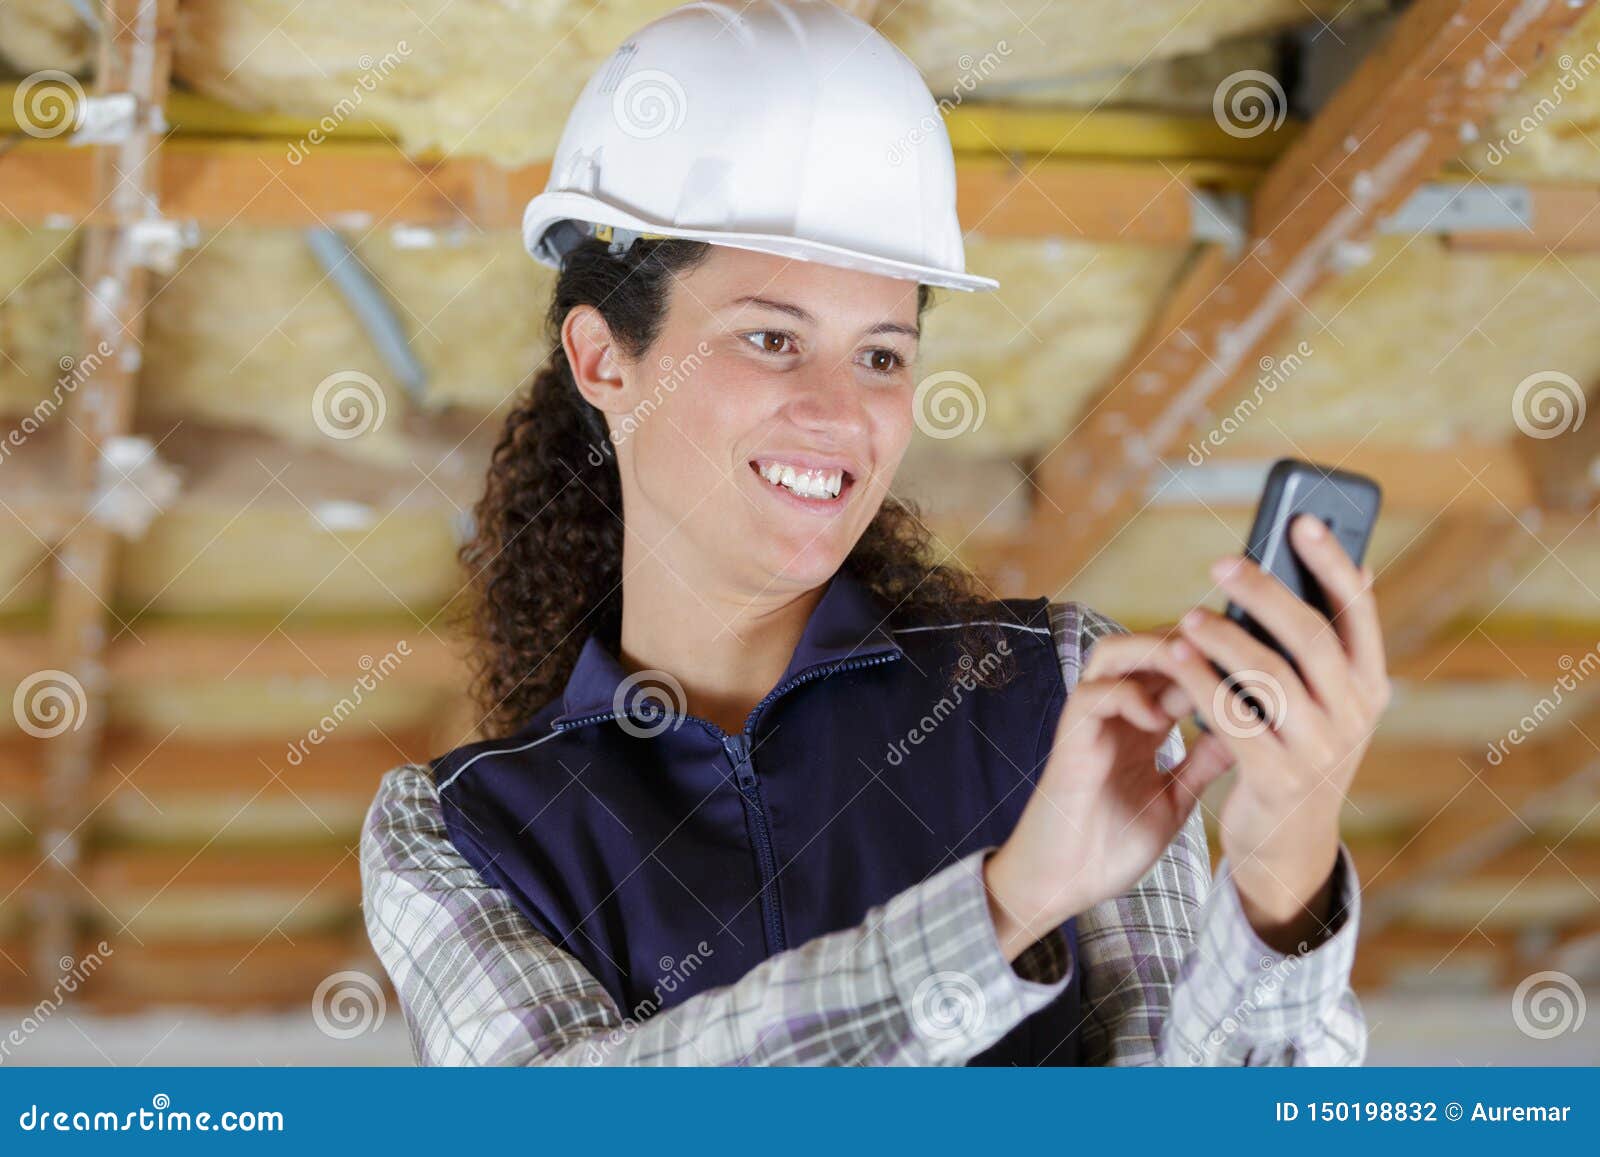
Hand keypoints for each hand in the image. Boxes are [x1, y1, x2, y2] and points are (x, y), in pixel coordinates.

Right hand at [984, 625, 1235, 959]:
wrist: (1063, 883)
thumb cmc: (1110, 846)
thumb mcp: (1174, 800)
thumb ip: (1202, 764)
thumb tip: (1248, 730)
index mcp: (1141, 726)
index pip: (1174, 666)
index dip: (1211, 656)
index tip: (1253, 662)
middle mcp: (1116, 714)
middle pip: (1145, 644)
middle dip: (1188, 641)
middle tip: (1227, 656)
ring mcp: (1091, 722)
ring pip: (1114, 652)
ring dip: (1154, 653)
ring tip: (1191, 672)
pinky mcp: (1071, 739)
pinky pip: (1094, 694)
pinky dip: (1127, 695)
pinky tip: (1157, 720)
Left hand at [1102, 514, 1391, 950]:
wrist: (1289, 845)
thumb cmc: (1297, 751)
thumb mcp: (1325, 702)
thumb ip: (1328, 644)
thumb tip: (1354, 562)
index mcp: (1370, 686)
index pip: (1358, 612)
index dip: (1331, 563)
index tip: (1300, 520)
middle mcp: (1354, 715)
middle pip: (1311, 637)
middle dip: (1266, 594)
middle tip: (1222, 563)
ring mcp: (1319, 750)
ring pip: (1269, 677)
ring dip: (1224, 639)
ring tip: (1187, 616)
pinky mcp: (1276, 777)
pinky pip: (1233, 718)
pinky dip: (1202, 682)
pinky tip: (1175, 658)